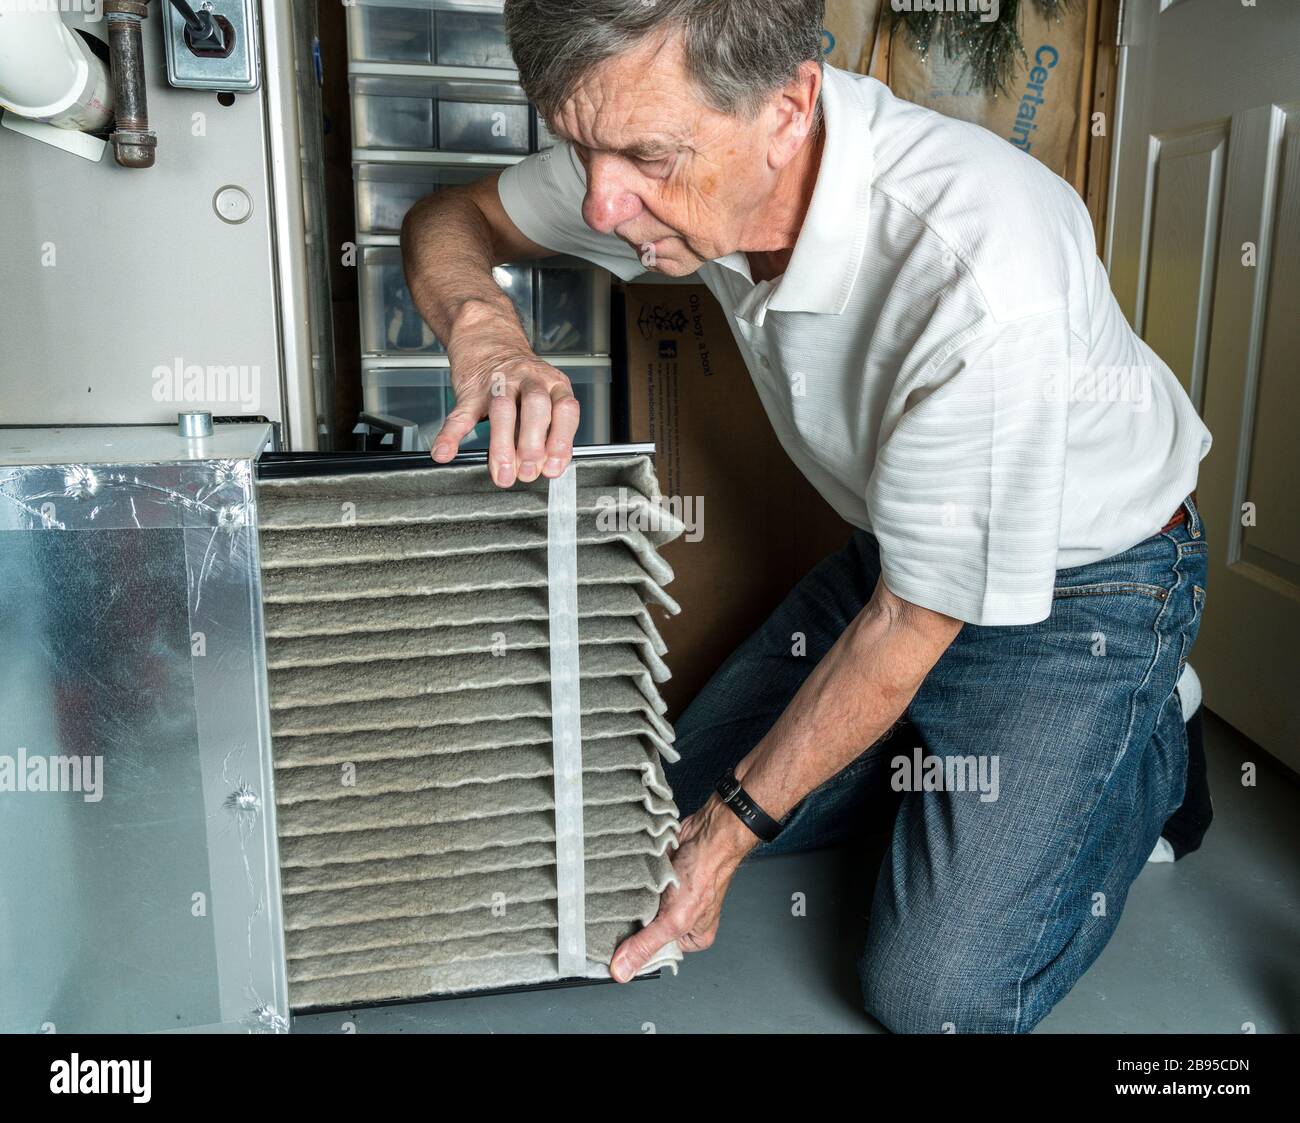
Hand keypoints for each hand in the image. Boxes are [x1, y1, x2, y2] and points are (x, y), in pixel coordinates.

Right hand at [434, 316, 579, 487]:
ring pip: (503, 411)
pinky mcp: (471, 390)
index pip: (564, 411)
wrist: (487, 338)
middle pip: (535, 409)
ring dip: (503, 445)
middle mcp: (529, 380)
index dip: (560, 442)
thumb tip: (546, 467)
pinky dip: (450, 436)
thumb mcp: (545, 397)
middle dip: (533, 446)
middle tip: (527, 473)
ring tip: (502, 472)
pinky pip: (460, 414)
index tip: (552, 468)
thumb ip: (548, 429)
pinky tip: (444, 452)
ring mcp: (499, 383)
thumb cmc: (520, 378)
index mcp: (553, 385)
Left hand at [609, 796, 755, 981]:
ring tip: (621, 897)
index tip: (613, 949)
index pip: (655, 953)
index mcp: (691, 937)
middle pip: (645, 930)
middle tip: (615, 920)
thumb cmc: (705, 873)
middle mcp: (681, 918)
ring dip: (629, 902)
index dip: (635, 951)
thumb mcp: (675, 920)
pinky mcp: (658, 878)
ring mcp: (669, 897)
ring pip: (638, 908)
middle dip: (632, 924)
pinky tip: (625, 882)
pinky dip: (631, 884)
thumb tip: (623, 971)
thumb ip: (648, 945)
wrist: (706, 833)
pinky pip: (637, 887)